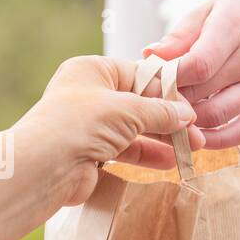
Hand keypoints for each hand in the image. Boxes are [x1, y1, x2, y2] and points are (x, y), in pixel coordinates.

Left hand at [14, 55, 206, 205]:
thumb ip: (160, 111)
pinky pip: (126, 150)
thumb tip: (187, 115)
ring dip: (162, 138)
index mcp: (92, 71)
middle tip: (198, 135)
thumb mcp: (126, 110)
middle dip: (170, 119)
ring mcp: (89, 125)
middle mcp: (89, 94)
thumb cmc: (79, 124)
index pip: (140, 75)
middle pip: (139, 103)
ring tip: (191, 150)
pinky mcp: (90, 152)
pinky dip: (147, 154)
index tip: (194, 108)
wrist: (41, 168)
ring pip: (134, 129)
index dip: (169, 92)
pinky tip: (170, 161)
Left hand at [141, 0, 239, 148]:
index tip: (152, 83)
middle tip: (152, 104)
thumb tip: (150, 55)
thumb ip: (180, 34)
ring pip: (217, 115)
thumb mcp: (213, 10)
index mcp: (234, 27)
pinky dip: (215, 140)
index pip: (198, 63)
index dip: (169, 78)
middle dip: (171, 101)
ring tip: (171, 117)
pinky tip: (197, 136)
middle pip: (202, 91)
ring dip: (188, 122)